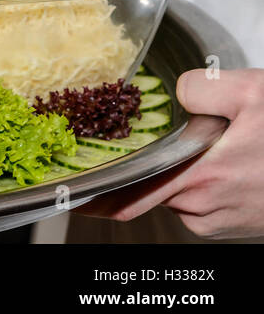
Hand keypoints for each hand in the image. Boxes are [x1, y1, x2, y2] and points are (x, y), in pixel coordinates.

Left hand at [81, 68, 263, 238]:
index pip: (127, 196)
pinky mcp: (239, 226)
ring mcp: (223, 223)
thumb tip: (176, 92)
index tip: (68, 188)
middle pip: (148, 192)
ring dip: (173, 175)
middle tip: (133, 145)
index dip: (95, 193)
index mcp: (198, 179)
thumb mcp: (252, 93)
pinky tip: (218, 161)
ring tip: (200, 146)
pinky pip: (201, 206)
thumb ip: (200, 87)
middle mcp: (205, 209)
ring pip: (176, 198)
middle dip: (140, 169)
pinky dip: (197, 184)